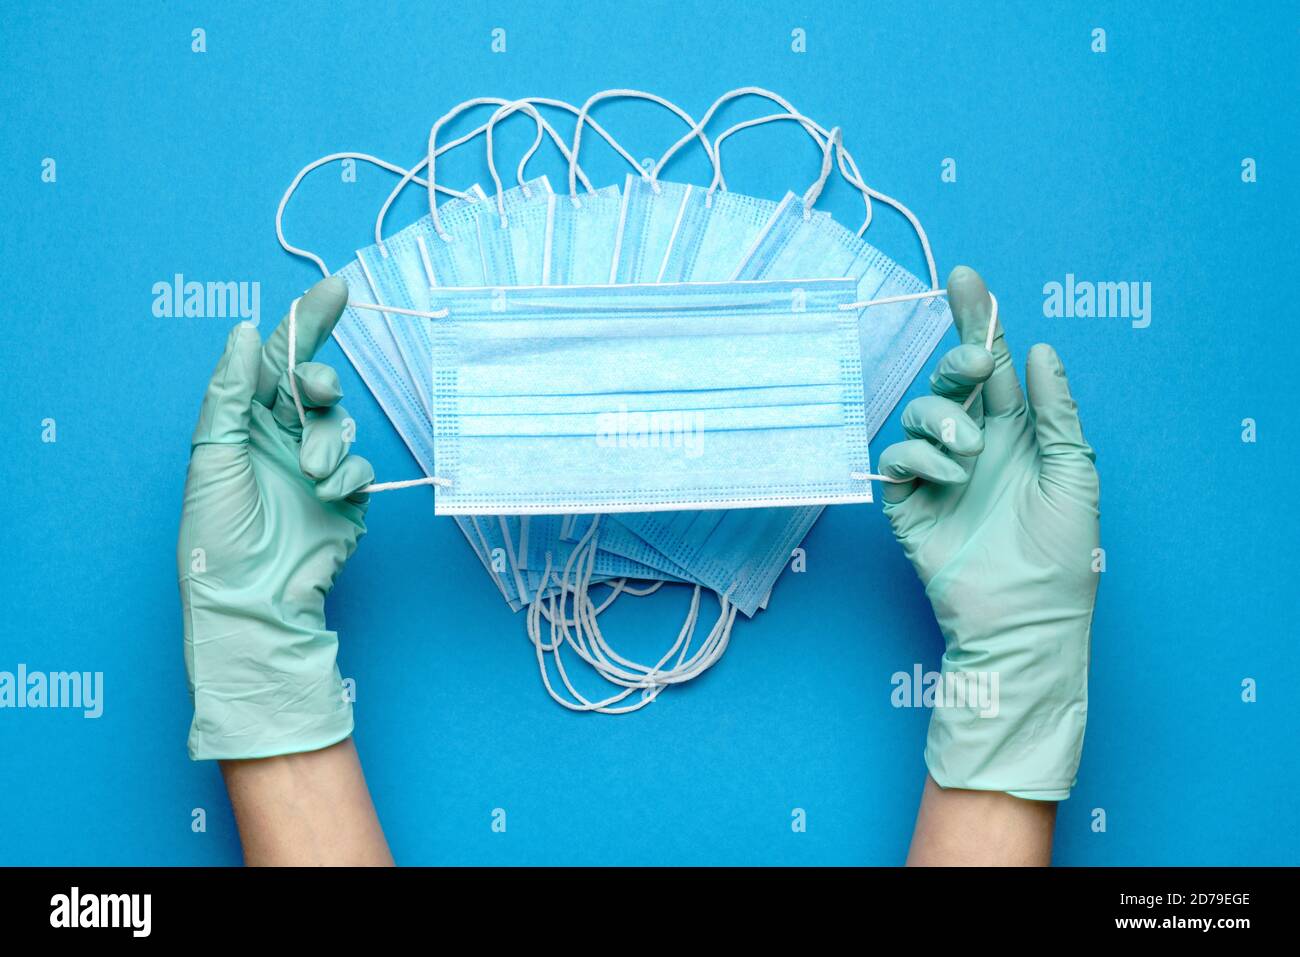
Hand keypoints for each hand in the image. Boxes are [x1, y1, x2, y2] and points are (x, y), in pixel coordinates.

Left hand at [178, 277, 373, 759]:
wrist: (254, 600)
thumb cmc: (218, 534)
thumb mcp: (212, 454)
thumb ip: (231, 391)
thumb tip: (243, 331)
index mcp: (244, 423)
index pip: (275, 361)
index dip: (306, 323)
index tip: (337, 289)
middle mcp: (281, 439)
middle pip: (314, 387)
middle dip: (320, 384)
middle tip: (317, 394)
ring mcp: (316, 468)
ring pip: (340, 427)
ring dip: (329, 444)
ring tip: (312, 476)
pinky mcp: (347, 498)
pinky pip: (361, 467)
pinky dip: (349, 476)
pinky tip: (330, 496)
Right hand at [879, 266, 1099, 799]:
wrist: (1025, 616)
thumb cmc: (1062, 553)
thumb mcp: (1076, 471)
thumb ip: (1056, 410)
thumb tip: (1040, 349)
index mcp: (1015, 433)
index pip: (993, 368)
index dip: (979, 323)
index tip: (967, 278)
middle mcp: (972, 444)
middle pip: (950, 381)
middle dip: (958, 363)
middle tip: (975, 368)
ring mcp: (936, 472)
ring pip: (920, 413)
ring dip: (944, 419)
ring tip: (970, 452)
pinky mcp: (906, 501)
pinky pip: (897, 457)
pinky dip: (920, 457)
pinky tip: (948, 477)